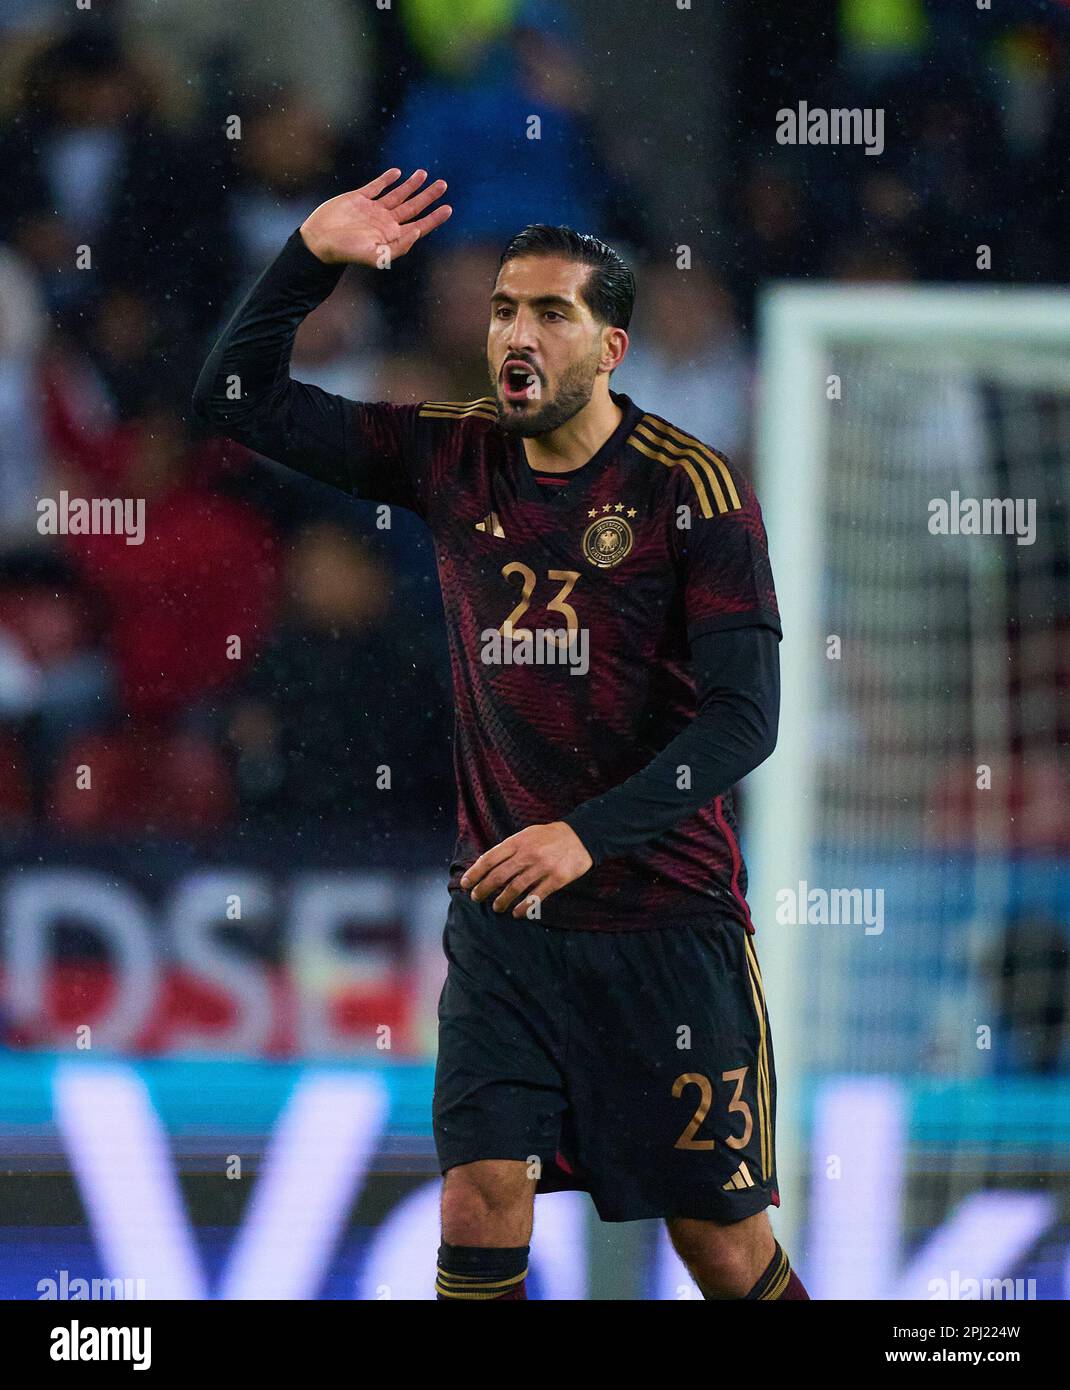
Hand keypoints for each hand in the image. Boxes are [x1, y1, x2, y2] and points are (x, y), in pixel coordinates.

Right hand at [299, 168, 451, 266]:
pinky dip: (387, 179)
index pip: (419, 225)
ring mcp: (372, 210)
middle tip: (443, 184)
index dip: (434, 218)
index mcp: (392, 237)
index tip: (449, 208)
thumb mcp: (374, 255)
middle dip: (429, 196)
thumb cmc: (345, 252)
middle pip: (413, 207)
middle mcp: (385, 222)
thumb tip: (417, 232)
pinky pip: (376, 187)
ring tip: (424, 173)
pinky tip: (397, 173)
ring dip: (411, 184)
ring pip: (397, 194)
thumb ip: (398, 247)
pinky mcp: (358, 198)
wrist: (319, 241)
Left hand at [461, 822, 592, 918]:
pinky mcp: (556, 880)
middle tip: (475, 897)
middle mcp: (528, 854)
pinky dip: (523, 908)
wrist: (581, 836)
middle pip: (499, 876)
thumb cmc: (549, 837)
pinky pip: (536, 897)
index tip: (465, 883)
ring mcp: (542, 868)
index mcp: (518, 842)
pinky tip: (516, 913)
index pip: (490, 859)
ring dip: (502, 901)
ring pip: (515, 889)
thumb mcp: (527, 834)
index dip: (475, 872)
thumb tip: (486, 864)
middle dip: (483, 889)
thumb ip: (509, 848)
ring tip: (496, 907)